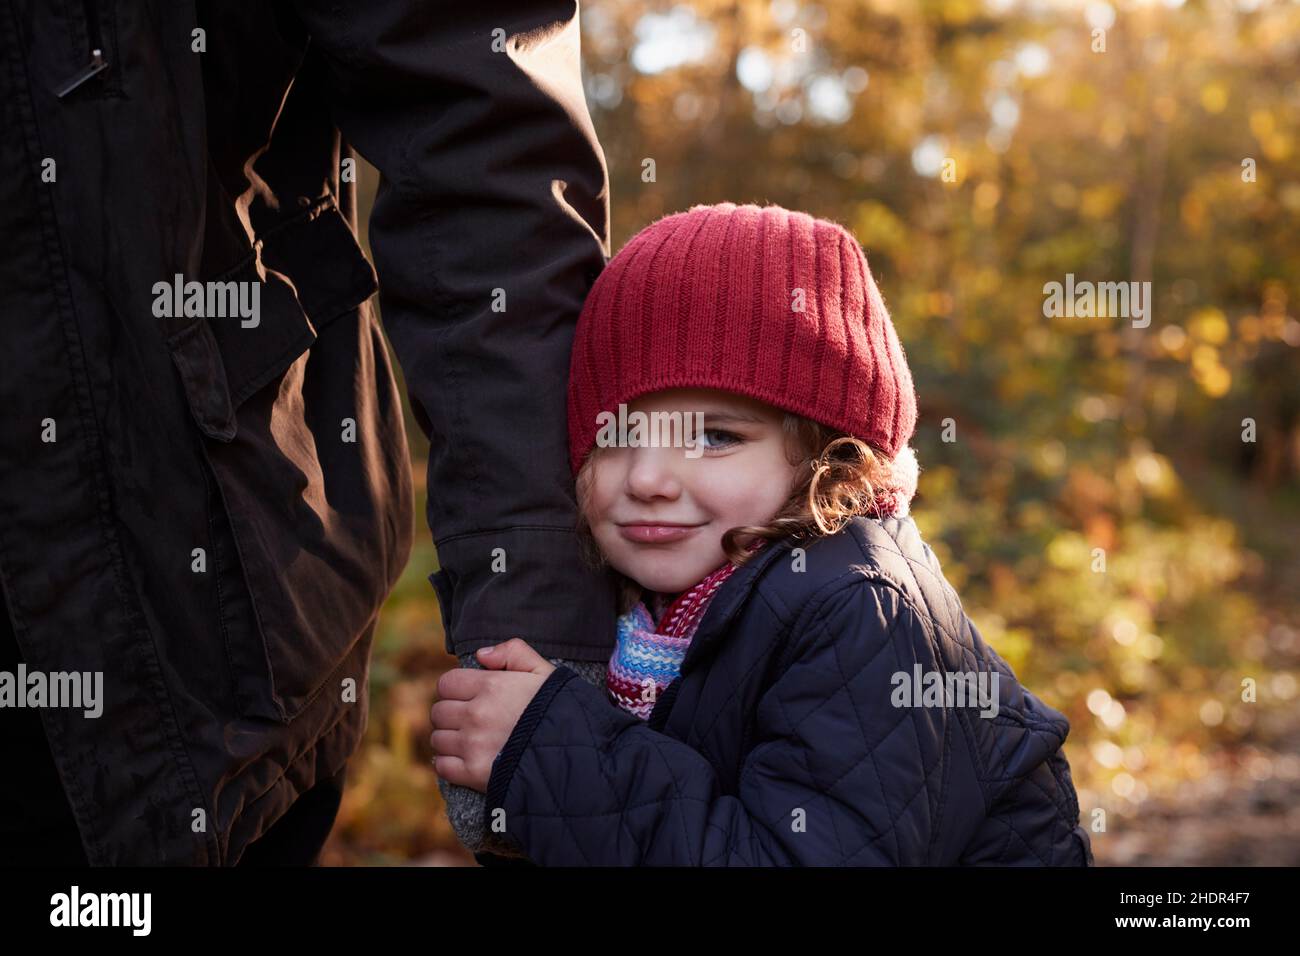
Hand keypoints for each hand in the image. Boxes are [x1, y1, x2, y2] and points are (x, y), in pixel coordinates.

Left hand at [429, 638, 556, 792]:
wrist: (577, 756)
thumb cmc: (563, 711)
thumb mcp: (546, 673)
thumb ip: (514, 652)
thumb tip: (481, 655)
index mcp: (491, 686)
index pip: (447, 684)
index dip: (456, 689)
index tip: (469, 696)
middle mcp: (476, 714)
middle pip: (439, 712)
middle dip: (452, 714)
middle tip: (470, 720)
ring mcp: (473, 745)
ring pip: (438, 739)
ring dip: (450, 739)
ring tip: (469, 741)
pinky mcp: (474, 774)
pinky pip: (442, 766)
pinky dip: (448, 764)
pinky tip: (462, 760)